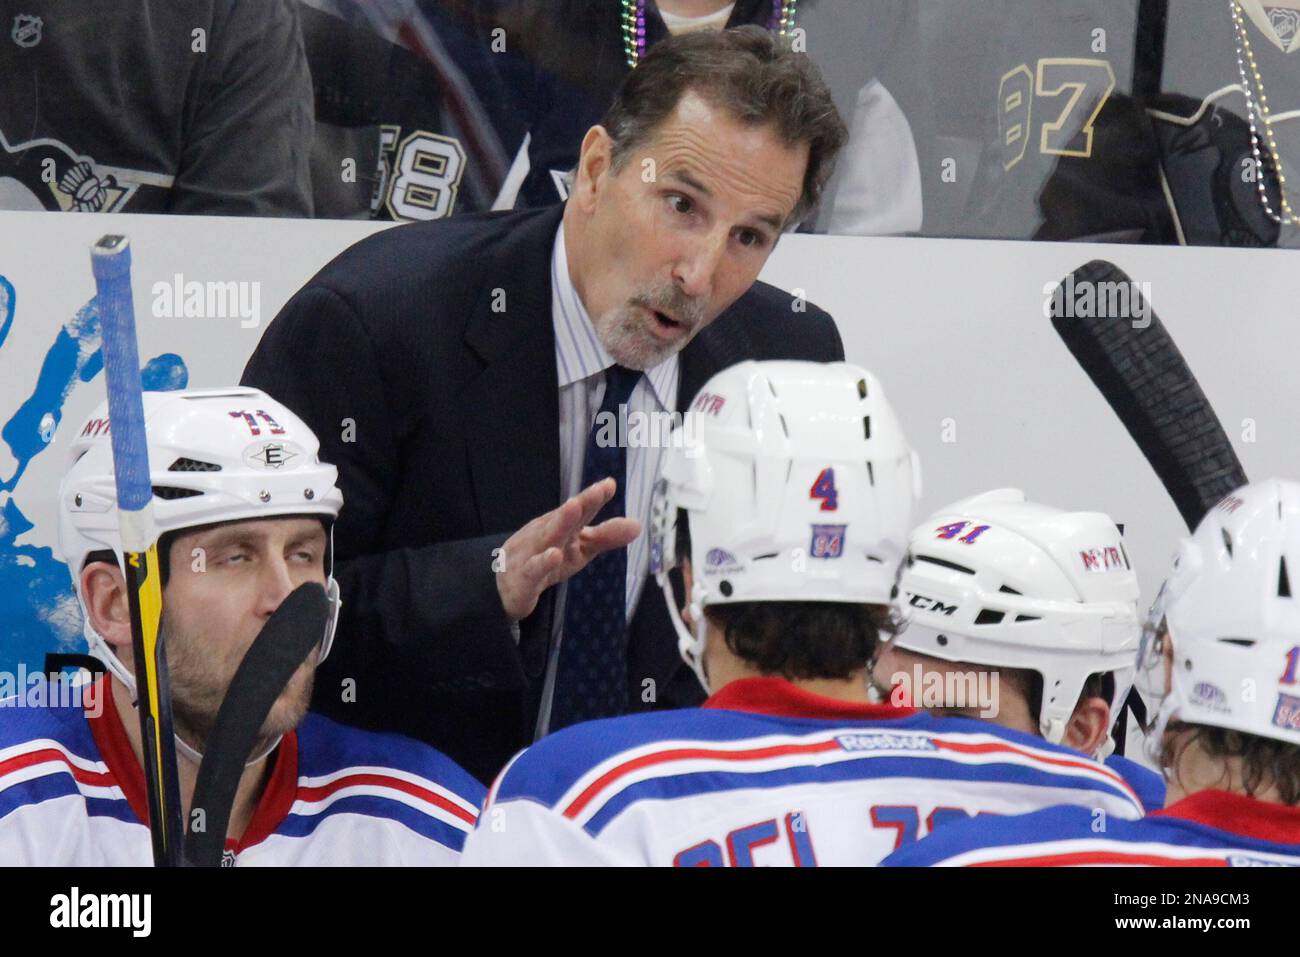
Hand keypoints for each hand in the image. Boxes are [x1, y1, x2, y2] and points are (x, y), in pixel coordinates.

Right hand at [495, 478, 640, 621]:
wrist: (506, 585)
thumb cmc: (546, 558)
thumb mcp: (579, 549)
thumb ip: (606, 536)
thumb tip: (638, 526)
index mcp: (562, 527)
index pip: (579, 510)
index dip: (593, 498)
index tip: (610, 485)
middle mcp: (546, 534)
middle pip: (563, 518)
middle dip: (580, 504)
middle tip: (597, 490)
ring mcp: (531, 554)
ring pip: (546, 538)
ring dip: (560, 522)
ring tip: (574, 507)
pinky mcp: (523, 578)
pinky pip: (533, 569)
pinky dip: (542, 562)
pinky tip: (554, 555)